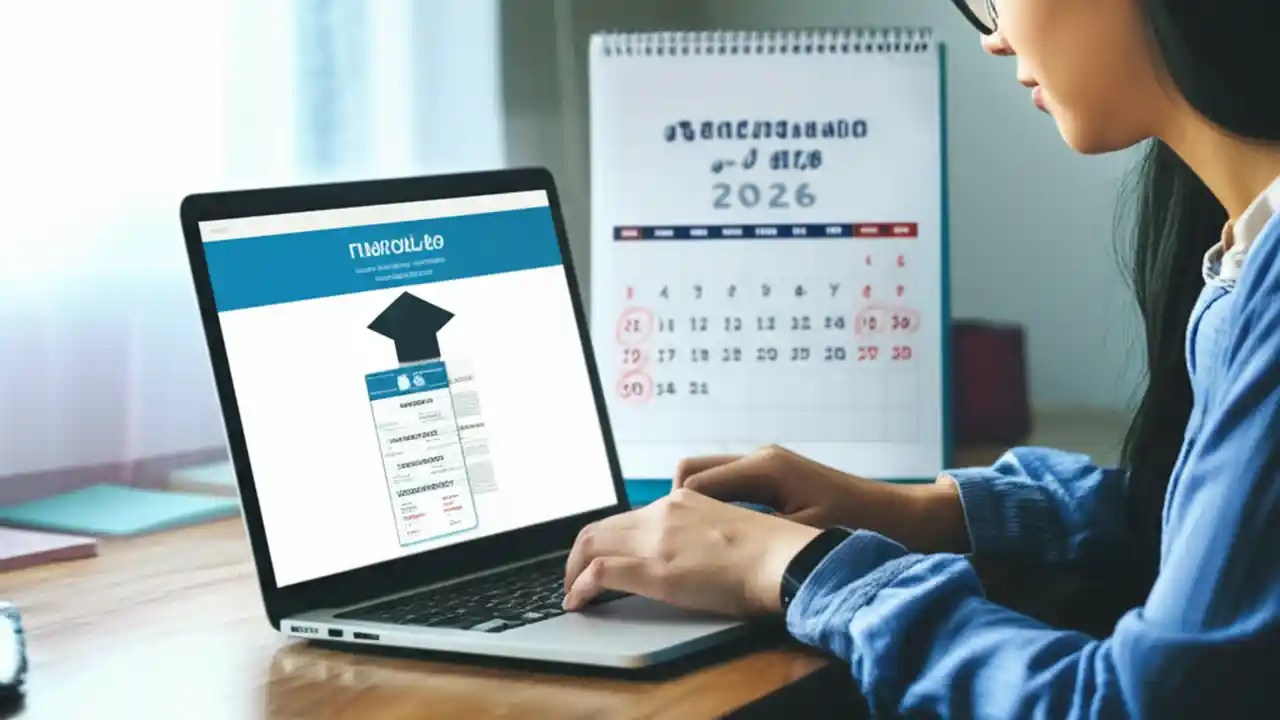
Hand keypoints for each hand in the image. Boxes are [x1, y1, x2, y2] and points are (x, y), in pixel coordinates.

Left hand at [563, 489, 820, 615]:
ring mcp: (656, 539)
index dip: (605, 539)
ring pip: (591, 544)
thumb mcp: (728, 527)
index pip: (627, 516)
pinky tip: (578, 602)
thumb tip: (690, 553)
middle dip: (578, 554)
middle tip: (573, 578)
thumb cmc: (771, 553)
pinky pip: (600, 572)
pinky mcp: (654, 569)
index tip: (600, 558)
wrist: (785, 559)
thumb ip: (701, 532)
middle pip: (600, 527)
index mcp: (682, 501)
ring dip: (572, 570)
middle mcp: (663, 513)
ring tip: (571, 592)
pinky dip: (580, 587)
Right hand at [675, 445, 967, 553]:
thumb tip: (702, 538)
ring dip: (694, 507)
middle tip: (674, 545)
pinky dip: (714, 508)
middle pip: (691, 473)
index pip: (693, 484)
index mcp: (764, 468)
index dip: (674, 515)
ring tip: (694, 545)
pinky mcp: (776, 478)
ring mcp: (768, 465)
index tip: (663, 547)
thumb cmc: (859, 529)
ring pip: (707, 478)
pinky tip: (723, 539)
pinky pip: (727, 486)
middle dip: (675, 507)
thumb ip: (749, 534)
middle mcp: (761, 459)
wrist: (906, 521)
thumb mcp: (800, 539)